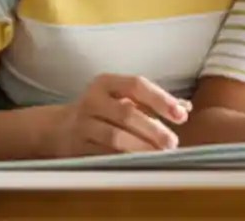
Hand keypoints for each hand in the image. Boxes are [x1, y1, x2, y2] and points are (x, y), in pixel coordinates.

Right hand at [47, 74, 190, 156]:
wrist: (59, 127)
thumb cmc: (102, 110)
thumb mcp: (122, 98)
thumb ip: (153, 102)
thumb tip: (186, 108)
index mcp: (106, 82)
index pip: (137, 85)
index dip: (161, 99)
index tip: (181, 116)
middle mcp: (92, 99)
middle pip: (127, 113)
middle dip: (153, 129)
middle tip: (172, 142)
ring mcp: (82, 123)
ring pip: (115, 136)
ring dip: (141, 147)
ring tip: (160, 154)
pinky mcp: (77, 146)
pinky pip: (104, 153)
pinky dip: (124, 158)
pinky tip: (140, 163)